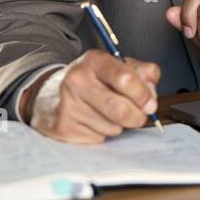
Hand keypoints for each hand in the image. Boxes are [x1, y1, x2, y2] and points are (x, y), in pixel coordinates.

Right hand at [22, 50, 160, 142]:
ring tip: (106, 113)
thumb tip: (152, 89)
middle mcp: (77, 80)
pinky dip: (102, 134)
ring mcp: (68, 105)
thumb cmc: (88, 80)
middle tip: (139, 115)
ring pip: (112, 127)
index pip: (125, 78)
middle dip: (137, 116)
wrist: (47, 94)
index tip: (150, 103)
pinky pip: (98, 139)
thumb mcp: (113, 66)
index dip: (143, 94)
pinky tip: (92, 122)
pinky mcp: (62, 128)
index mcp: (93, 61)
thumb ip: (140, 72)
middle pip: (120, 109)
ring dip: (118, 125)